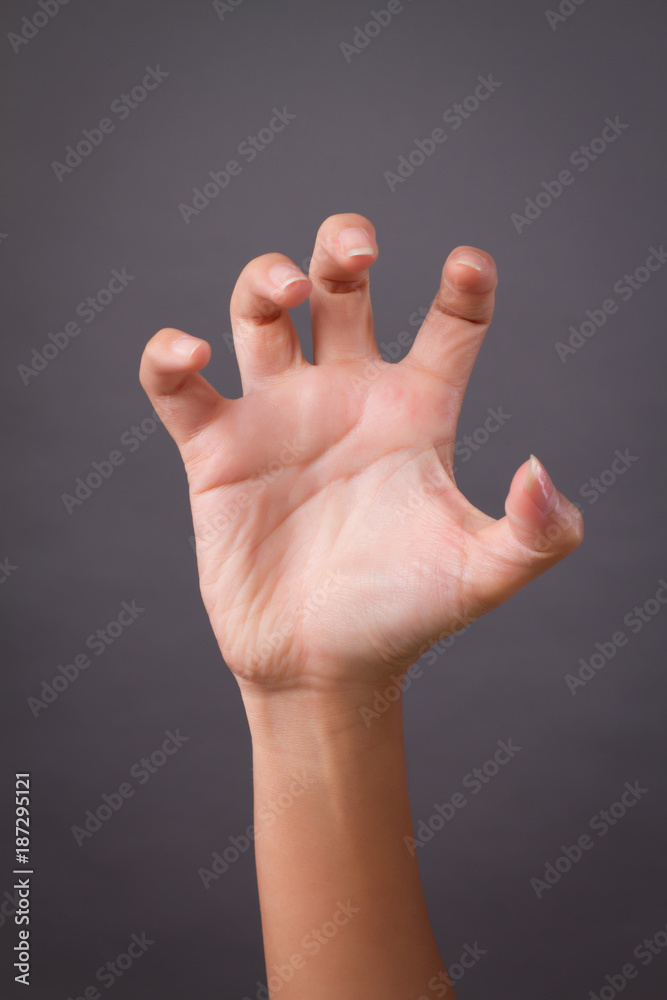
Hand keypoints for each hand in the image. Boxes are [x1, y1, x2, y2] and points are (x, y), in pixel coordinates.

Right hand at [139, 213, 582, 693]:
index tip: (467, 266)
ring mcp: (279, 417)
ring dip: (266, 278)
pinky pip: (178, 388)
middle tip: (358, 248)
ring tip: (287, 287)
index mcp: (416, 410)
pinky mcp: (217, 451)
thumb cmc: (405, 616)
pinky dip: (168, 358)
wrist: (324, 668)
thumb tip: (541, 469)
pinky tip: (189, 353)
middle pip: (341, 286)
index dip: (464, 286)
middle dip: (343, 246)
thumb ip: (538, 531)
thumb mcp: (484, 575)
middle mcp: (347, 397)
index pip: (450, 324)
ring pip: (261, 313)